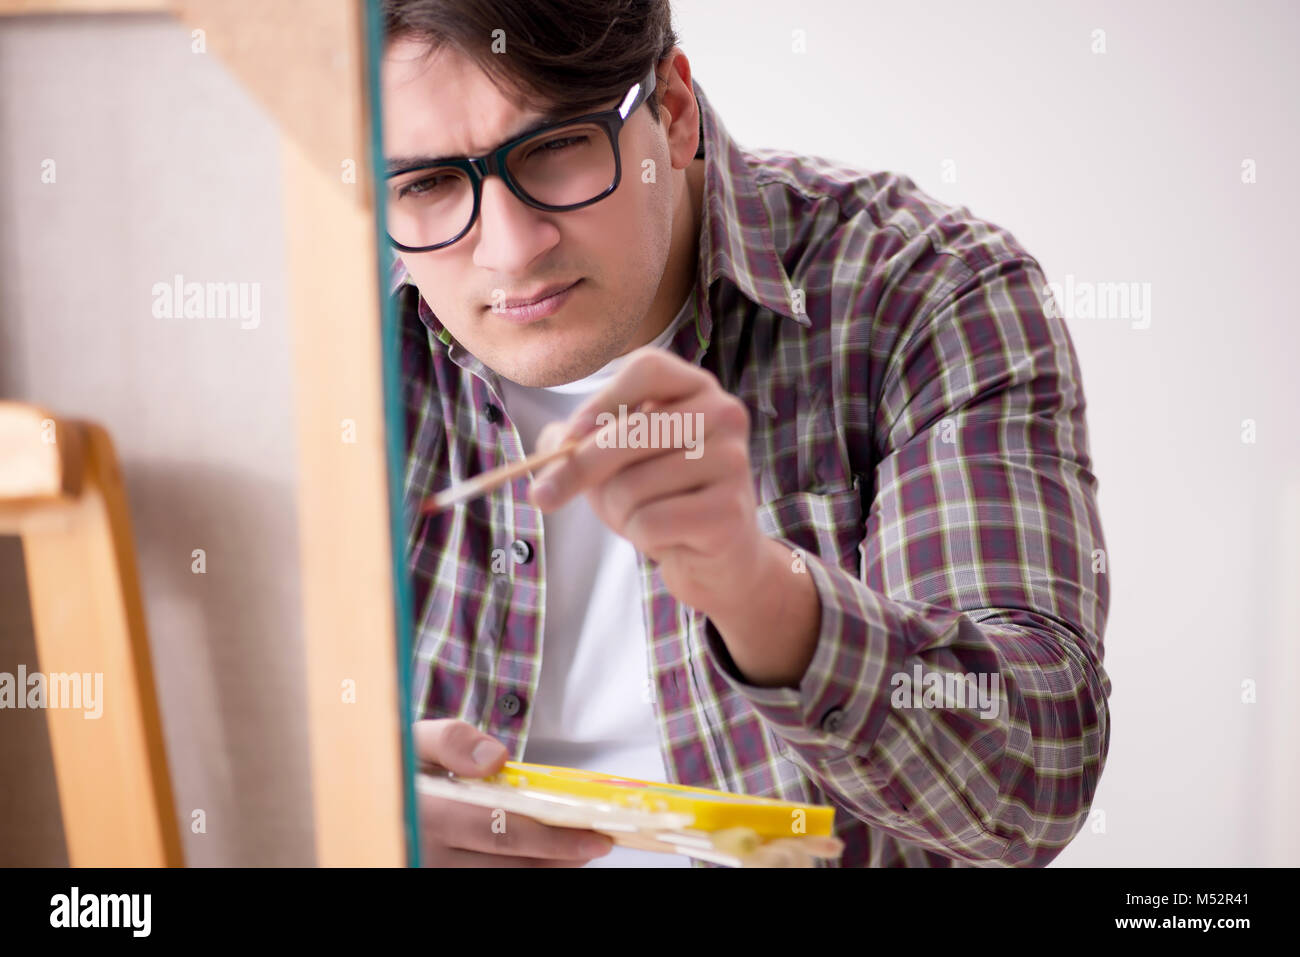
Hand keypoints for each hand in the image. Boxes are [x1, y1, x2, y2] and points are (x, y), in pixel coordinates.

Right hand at [414, 719, 614, 866]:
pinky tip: (540, 861)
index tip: (592, 836)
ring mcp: (430, 872)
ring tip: (574, 852)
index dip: (552, 838)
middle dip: (559, 856)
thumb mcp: (413, 738)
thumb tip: (496, 760)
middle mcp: (426, 854)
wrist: (361, 800)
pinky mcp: (434, 878)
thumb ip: (451, 740)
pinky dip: (519, 871)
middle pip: (509, 864)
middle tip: (596, 844)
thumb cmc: (394, 766)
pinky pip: (486, 882)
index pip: (501, 832)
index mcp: (425, 813)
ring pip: (500, 880)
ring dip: (544, 868)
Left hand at [528, 347, 764, 624]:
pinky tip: (667, 537)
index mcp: (697, 388)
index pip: (647, 368)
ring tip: (645, 516)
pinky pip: (650, 522)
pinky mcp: (728, 511)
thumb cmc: (662, 496)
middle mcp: (724, 415)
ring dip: (619, 512)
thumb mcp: (616, 460)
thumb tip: (549, 447)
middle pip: (630, 432)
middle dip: (579, 472)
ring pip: (632, 486)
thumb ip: (576, 444)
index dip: (602, 399)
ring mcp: (732, 462)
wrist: (716, 555)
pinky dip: (641, 536)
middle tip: (544, 497)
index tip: (571, 436)